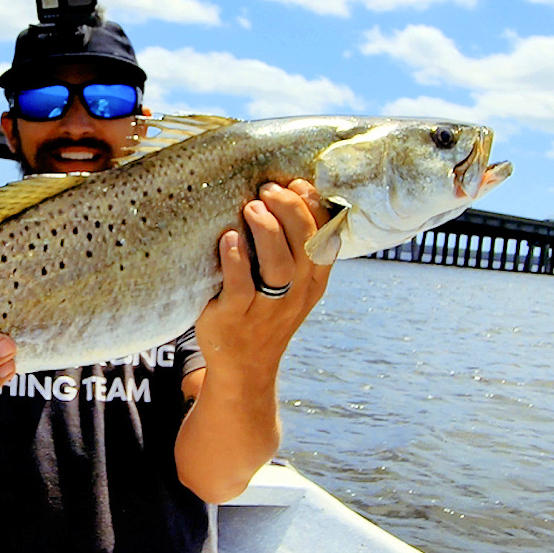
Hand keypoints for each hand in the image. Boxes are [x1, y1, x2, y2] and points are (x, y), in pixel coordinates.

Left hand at [176, 179, 332, 501]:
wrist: (243, 370)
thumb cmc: (263, 314)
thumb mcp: (290, 286)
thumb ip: (294, 248)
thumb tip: (288, 192)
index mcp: (313, 282)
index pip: (325, 238)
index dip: (313, 206)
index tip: (296, 182)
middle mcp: (295, 295)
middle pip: (304, 246)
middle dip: (290, 210)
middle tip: (267, 189)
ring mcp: (267, 310)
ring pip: (278, 266)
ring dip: (266, 231)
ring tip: (250, 207)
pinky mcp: (234, 319)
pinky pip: (240, 286)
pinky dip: (235, 259)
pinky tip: (229, 239)